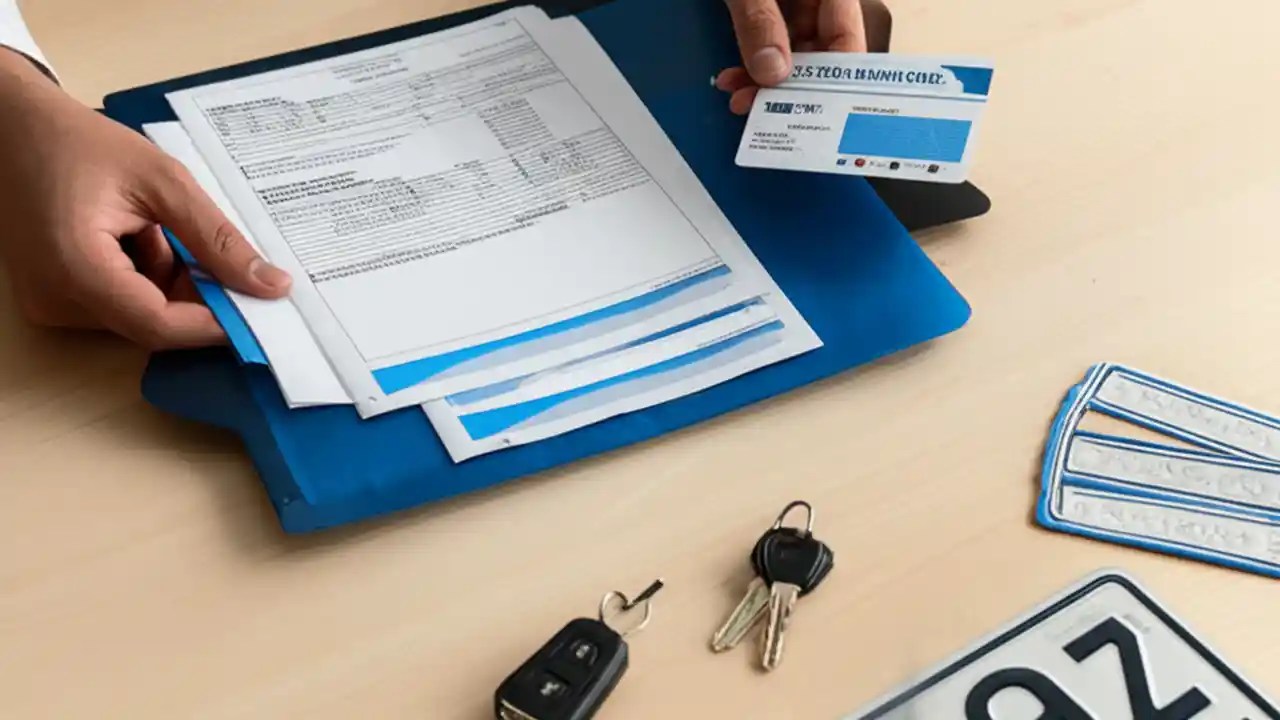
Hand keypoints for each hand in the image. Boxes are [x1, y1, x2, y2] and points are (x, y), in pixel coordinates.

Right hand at [0, 50, 290, 349]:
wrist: (13, 127)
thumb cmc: (80, 142)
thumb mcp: (164, 181)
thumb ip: (217, 239)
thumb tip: (272, 285)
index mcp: (77, 268)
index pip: (158, 325)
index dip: (215, 324)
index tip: (261, 306)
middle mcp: (56, 299)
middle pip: (151, 324)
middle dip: (196, 296)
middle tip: (221, 253)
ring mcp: (49, 304)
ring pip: (138, 315)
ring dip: (168, 281)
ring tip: (153, 224)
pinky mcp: (52, 298)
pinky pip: (117, 304)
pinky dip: (144, 277)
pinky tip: (134, 233)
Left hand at [716, 0, 867, 113]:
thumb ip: (760, 22)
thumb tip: (772, 72)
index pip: (847, 39)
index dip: (835, 81)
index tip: (814, 115)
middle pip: (819, 53)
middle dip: (791, 88)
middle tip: (764, 113)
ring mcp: (794, 2)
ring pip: (791, 53)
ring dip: (764, 81)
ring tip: (740, 98)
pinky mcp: (769, 6)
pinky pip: (768, 42)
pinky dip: (750, 63)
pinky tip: (732, 78)